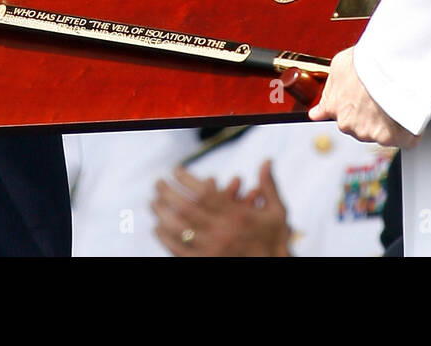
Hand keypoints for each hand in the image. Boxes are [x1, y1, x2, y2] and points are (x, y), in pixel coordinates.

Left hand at [150, 161, 292, 256]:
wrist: (274, 269)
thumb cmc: (274, 241)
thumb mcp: (277, 213)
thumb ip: (269, 186)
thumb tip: (266, 160)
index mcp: (238, 216)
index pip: (204, 192)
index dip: (186, 179)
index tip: (176, 169)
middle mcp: (223, 232)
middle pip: (186, 208)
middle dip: (168, 193)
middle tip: (157, 183)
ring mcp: (212, 250)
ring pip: (179, 230)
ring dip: (162, 214)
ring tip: (153, 203)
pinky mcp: (205, 263)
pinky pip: (179, 251)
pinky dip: (165, 239)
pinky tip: (158, 228)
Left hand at [307, 47, 418, 148]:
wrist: (387, 67)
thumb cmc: (365, 63)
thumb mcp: (338, 66)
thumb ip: (330, 90)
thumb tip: (317, 111)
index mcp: (332, 106)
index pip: (330, 115)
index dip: (343, 109)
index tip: (344, 109)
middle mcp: (347, 124)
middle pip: (359, 124)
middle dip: (369, 114)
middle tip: (380, 96)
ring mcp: (367, 133)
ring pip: (379, 132)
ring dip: (387, 122)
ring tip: (394, 100)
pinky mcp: (388, 138)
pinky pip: (401, 139)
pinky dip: (407, 130)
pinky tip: (408, 114)